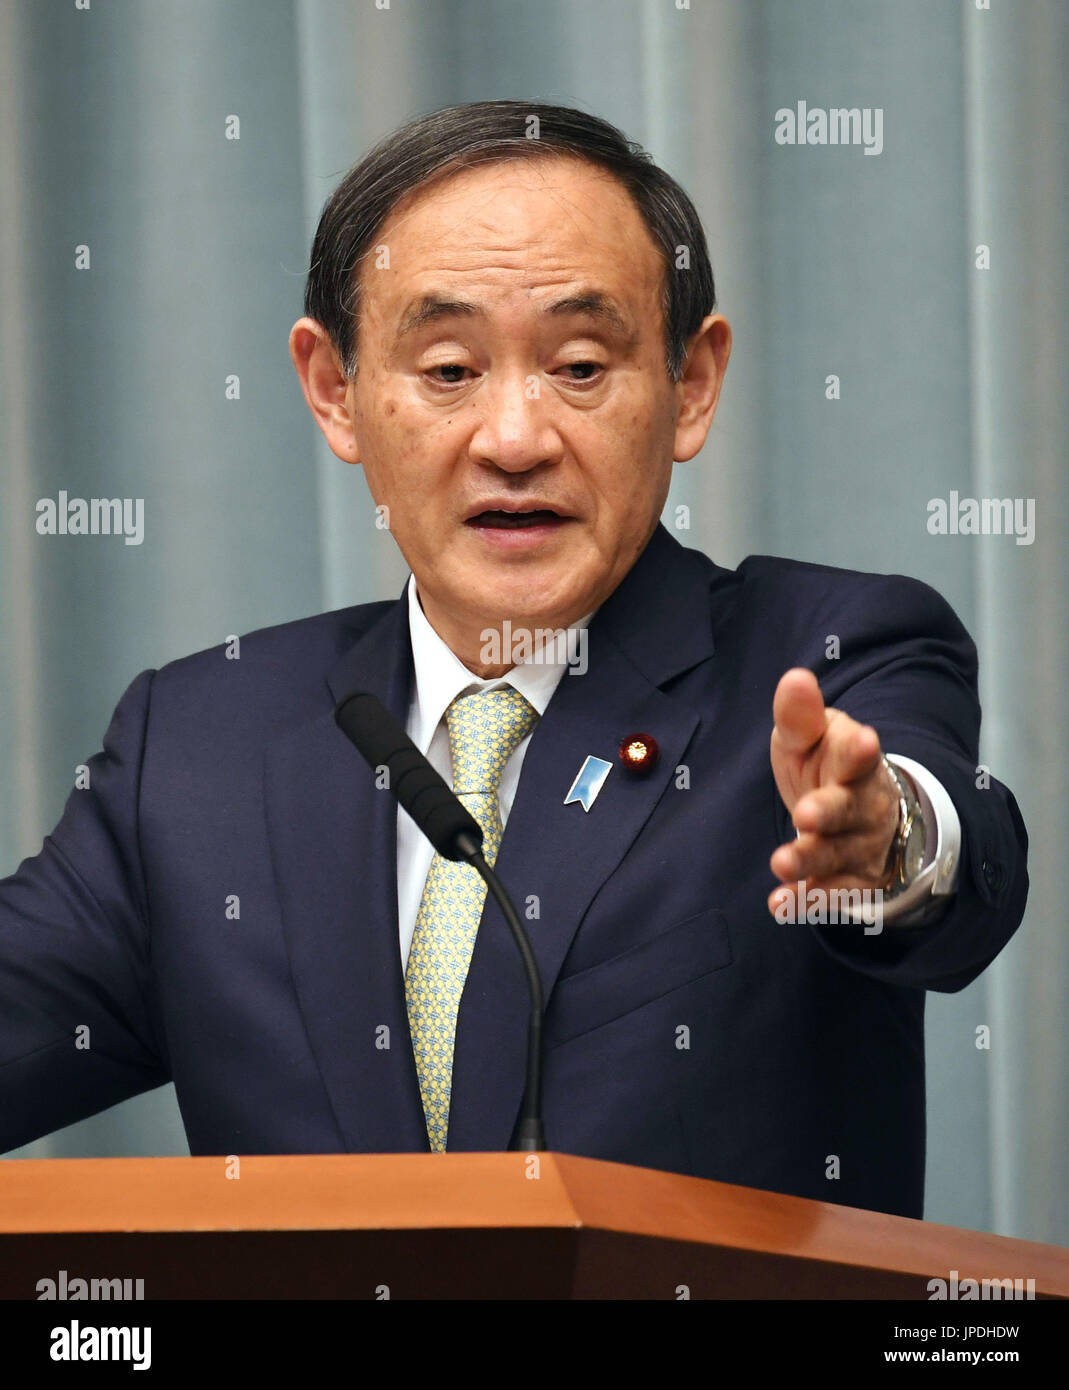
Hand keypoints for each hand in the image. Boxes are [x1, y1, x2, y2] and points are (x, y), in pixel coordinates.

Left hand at [767, 668, 899, 917]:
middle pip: (850, 808)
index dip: (858, 750)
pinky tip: (781, 904)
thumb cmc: (825, 765)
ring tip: (781, 862)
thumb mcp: (809, 737)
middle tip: (805, 815)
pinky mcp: (853, 880)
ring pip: (839, 853)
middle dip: (830, 811)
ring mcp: (862, 844)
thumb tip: (795, 678)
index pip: (858, 754)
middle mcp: (865, 803)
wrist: (860, 812)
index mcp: (854, 759)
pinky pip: (833, 893)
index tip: (862, 740)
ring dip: (810, 859)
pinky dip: (807, 900)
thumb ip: (800, 716)